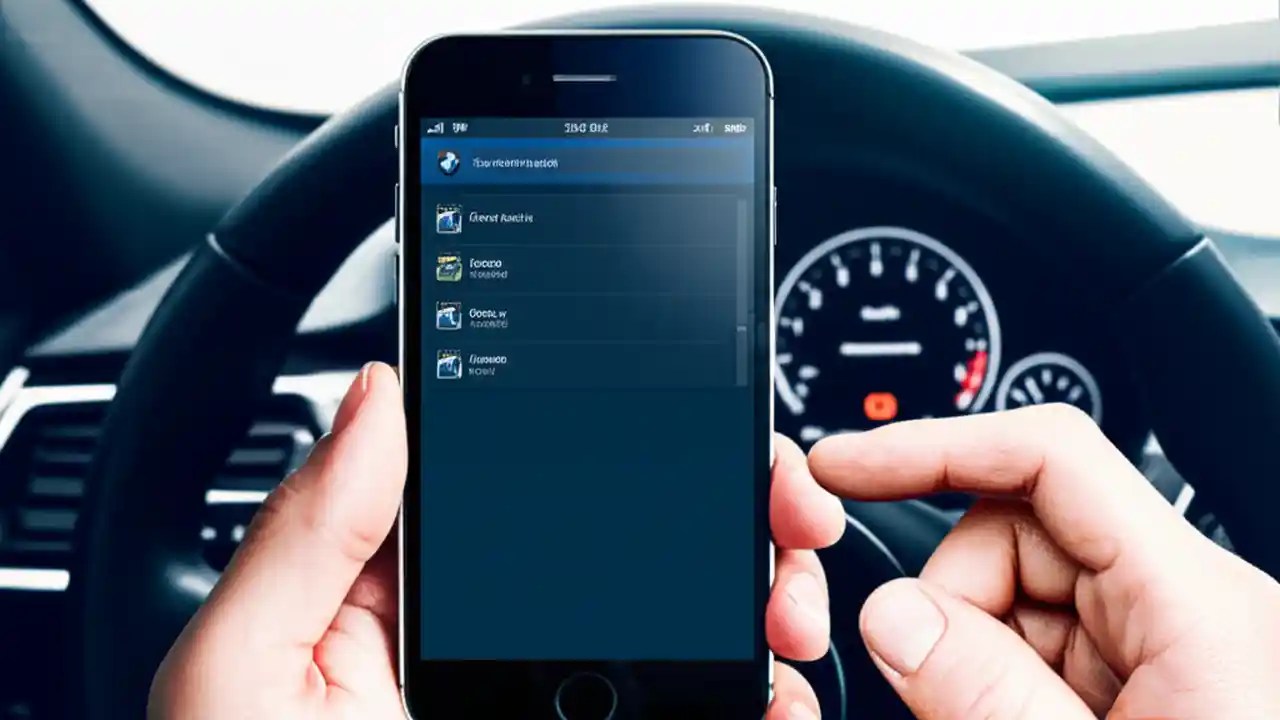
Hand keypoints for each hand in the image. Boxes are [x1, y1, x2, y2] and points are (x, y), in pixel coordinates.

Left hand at [149, 362, 845, 718]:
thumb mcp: (243, 672)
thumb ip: (305, 532)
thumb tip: (377, 394)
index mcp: (409, 593)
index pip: (528, 476)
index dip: (619, 433)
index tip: (697, 416)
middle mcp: (500, 637)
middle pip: (638, 539)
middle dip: (729, 507)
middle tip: (781, 512)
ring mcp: (564, 705)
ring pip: (692, 623)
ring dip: (765, 595)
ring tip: (787, 611)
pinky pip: (707, 710)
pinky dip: (766, 697)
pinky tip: (778, 692)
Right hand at [809, 404, 1279, 719]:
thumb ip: (981, 694)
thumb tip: (891, 614)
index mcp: (1200, 606)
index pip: (1049, 461)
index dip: (933, 448)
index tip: (843, 469)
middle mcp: (1191, 609)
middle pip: (1019, 536)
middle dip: (951, 600)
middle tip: (933, 686)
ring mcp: (1172, 647)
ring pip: (1018, 597)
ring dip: (972, 653)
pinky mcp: (1153, 684)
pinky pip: (1042, 648)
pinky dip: (999, 681)